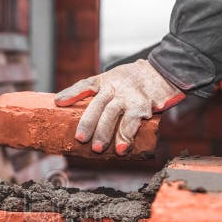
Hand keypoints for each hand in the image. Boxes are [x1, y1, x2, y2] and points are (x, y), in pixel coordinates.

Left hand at [54, 60, 184, 154]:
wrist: (163, 73)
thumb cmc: (133, 82)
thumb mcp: (114, 80)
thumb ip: (99, 96)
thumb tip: (76, 116)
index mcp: (105, 81)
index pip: (85, 84)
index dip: (71, 93)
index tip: (58, 102)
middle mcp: (115, 87)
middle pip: (98, 104)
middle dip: (88, 123)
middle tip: (81, 139)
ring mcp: (129, 96)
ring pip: (113, 114)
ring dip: (104, 133)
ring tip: (97, 149)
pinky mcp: (143, 106)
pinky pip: (132, 123)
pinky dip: (126, 137)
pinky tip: (121, 148)